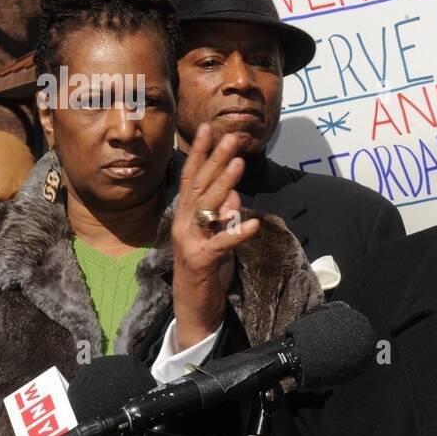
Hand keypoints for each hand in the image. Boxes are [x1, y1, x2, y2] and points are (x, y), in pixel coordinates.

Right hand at [172, 123, 260, 349]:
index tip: (209, 128)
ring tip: (240, 163)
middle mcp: (183, 223)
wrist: (193, 307)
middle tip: (233, 137)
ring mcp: (189, 241)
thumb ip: (221, 215)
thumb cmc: (206, 268)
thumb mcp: (215, 235)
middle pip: (200, 185)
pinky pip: (221, 244)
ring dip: (225, 184)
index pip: (192, 177)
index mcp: (185, 215)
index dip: (199, 152)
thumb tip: (232, 193)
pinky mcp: (201, 261)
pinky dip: (237, 233)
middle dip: (217, 159)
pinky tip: (254, 224)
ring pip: (207, 207)